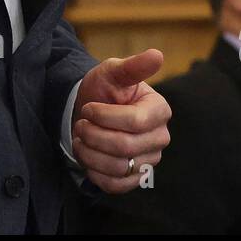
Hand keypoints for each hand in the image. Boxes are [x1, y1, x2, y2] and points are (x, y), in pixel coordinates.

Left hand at [72, 49, 170, 193]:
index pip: (135, 121)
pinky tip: (87, 155)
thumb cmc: (104, 89)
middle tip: (80, 124)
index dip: (105, 117)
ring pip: (118, 168)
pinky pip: (116, 185)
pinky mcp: (135, 178)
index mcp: (159, 110)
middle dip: (94, 135)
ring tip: (80, 138)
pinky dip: (95, 172)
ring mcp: (149, 160)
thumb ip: (133, 66)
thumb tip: (157, 54)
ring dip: (90, 153)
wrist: (91, 112)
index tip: (88, 108)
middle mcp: (160, 137)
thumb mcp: (113, 72)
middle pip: (125, 147)